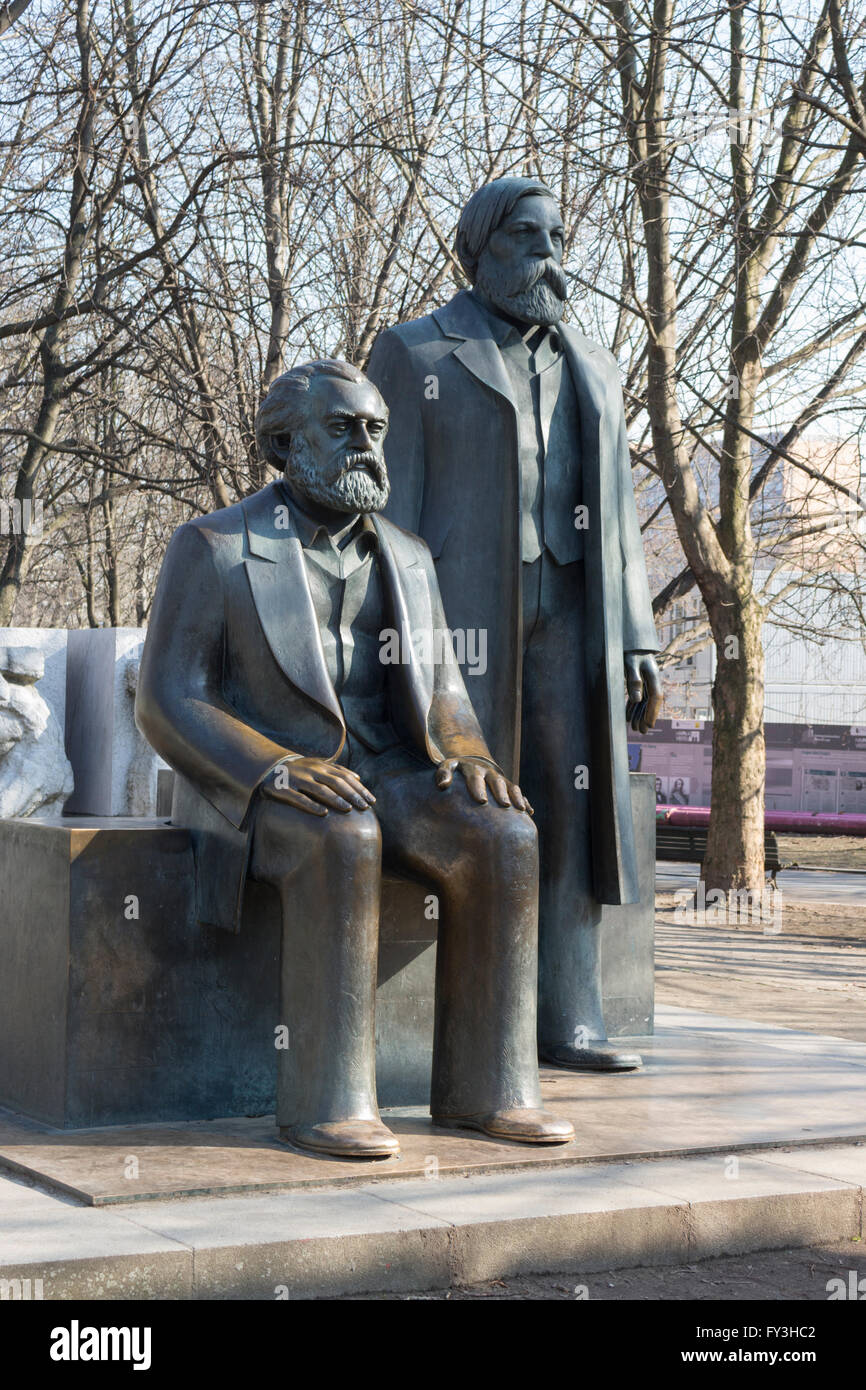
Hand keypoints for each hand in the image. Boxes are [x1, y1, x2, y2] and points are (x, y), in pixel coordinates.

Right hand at [260, 757, 375, 816]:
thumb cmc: (299, 770)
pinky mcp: (283, 789)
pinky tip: (323, 813)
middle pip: (336, 782)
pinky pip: (299, 798)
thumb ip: (337, 770)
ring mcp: (297, 779)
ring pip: (320, 789)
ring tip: (349, 810)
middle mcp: (311, 771)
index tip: (371, 801)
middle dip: (352, 795)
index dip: (359, 788)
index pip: (345, 776)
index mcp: (321, 766)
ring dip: (336, 799)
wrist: (268, 769)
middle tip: (365, 807)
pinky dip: (312, 805)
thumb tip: (358, 777)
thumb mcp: (317, 765)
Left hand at [435, 756, 532, 811]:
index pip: (475, 777)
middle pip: (496, 782)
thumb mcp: (448, 766)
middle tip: (504, 805)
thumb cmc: (456, 770)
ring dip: (516, 797)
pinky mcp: (507, 785)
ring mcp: (499, 778)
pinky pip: (517, 792)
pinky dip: (524, 801)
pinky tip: (529, 812)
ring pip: (510, 786)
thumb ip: (443, 774)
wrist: (471, 761)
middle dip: (501, 793)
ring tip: (520, 809)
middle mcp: (488, 772)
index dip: (478, 788)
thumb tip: (442, 786)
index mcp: (472, 768)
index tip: (481, 800)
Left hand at [624, 652, 661, 733]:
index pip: (656, 698)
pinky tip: (629, 716)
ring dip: (640, 714)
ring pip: (644, 701)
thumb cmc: (631, 651)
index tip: (649, 725)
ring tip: (635, 727)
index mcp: (653, 676)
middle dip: (647, 717)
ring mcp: (646, 681)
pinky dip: (634, 707)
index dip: (652, 712)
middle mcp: (652, 680)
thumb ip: (634, 681)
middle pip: (651, 702)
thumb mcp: (631, 664)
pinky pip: (638, 697)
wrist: (631, 641)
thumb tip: (637, 699)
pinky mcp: (639, 680)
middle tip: (642, 731)